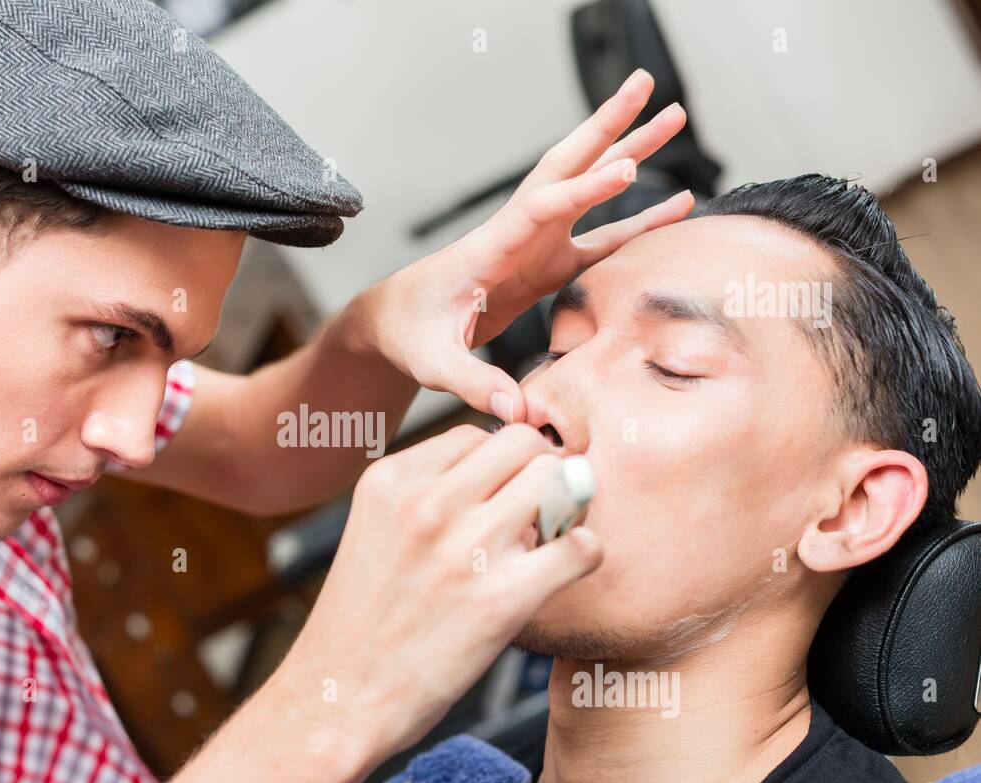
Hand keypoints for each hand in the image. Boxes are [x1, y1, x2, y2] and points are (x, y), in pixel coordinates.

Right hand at [272, 423, 602, 761]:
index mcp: (390, 480)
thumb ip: (427, 495)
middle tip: (535, 515)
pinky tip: (561, 571)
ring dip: (564, 507)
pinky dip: (584, 553)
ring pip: (557, 479)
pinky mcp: (500, 600)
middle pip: (523, 444)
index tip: (497, 501)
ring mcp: (464, 550)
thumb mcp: (374, 531)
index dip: (497, 466)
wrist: (337, 702)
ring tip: (543, 543)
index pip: (475, 436)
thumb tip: (511, 475)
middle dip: (538, 472)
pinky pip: (579, 545)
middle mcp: (427, 504)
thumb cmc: (361, 625)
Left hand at [348, 67, 694, 422]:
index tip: (628, 168)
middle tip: (649, 84)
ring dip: (630, 152)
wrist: (393, 322)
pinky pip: (600, 236)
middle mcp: (514, 234)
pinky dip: (638, 219)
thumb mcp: (434, 363)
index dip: (584, 188)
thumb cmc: (408, 336)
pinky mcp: (544, 266)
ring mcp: (532, 245)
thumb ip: (473, 383)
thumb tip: (515, 410)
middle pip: (566, 167)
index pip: (540, 207)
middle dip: (607, 126)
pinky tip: (677, 206)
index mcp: (488, 248)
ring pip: (587, 189)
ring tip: (674, 117)